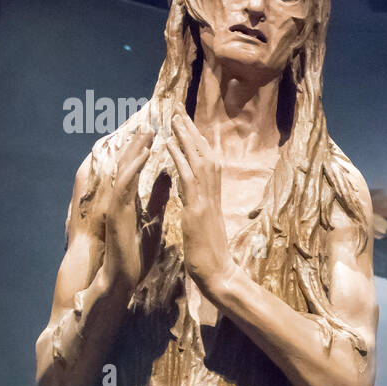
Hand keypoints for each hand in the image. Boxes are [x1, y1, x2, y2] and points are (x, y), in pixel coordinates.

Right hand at [99, 124, 167, 290]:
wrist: (122, 276)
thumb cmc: (135, 251)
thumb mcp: (153, 219)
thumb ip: (158, 197)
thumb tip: (170, 176)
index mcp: (129, 200)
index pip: (136, 169)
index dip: (144, 150)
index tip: (156, 132)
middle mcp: (120, 199)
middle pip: (127, 164)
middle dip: (137, 144)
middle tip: (150, 125)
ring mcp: (115, 205)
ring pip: (122, 170)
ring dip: (134, 150)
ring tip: (147, 133)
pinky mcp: (116, 214)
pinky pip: (123, 186)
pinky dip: (133, 169)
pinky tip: (143, 155)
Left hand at [167, 110, 235, 297]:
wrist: (219, 275)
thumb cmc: (211, 256)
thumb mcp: (204, 227)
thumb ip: (200, 208)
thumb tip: (194, 198)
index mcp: (212, 198)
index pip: (206, 163)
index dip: (196, 143)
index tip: (185, 125)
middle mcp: (213, 194)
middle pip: (205, 154)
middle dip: (191, 131)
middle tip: (178, 110)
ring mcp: (207, 201)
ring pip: (199, 160)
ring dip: (186, 137)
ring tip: (173, 117)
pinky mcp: (198, 209)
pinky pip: (188, 178)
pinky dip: (178, 158)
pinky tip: (168, 144)